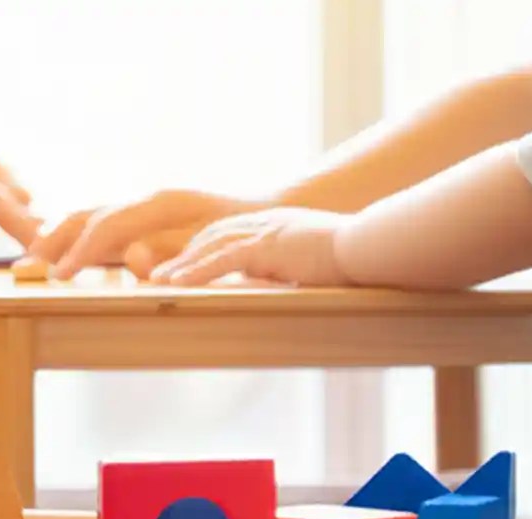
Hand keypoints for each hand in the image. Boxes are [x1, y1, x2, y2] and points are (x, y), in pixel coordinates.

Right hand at [25, 190, 267, 280]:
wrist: (272, 211)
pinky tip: (65, 249)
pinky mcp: (148, 216)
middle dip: (53, 240)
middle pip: (86, 215)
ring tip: (34, 258)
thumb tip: (133, 258)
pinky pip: (104, 222)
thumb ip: (171, 251)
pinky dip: (79, 235)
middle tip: (24, 266)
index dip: (76, 253)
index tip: (53, 277)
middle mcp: (148, 200)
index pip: (104, 227)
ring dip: (60, 236)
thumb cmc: (245, 233)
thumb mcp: (213, 246)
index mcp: (161, 204)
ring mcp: (147, 206)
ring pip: (91, 216)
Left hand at [149, 207, 354, 286]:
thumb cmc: (355, 259)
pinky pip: (224, 260)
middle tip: (157, 273)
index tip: (180, 266)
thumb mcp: (314, 262)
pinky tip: (178, 283)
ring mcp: (267, 231)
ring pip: (211, 247)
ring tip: (158, 281)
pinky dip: (198, 271)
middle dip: (183, 254)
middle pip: (212, 236)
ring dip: (182, 265)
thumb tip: (280, 283)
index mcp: (276, 225)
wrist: (374, 246)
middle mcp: (266, 222)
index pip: (228, 235)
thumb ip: (290, 269)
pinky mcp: (269, 245)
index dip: (201, 250)